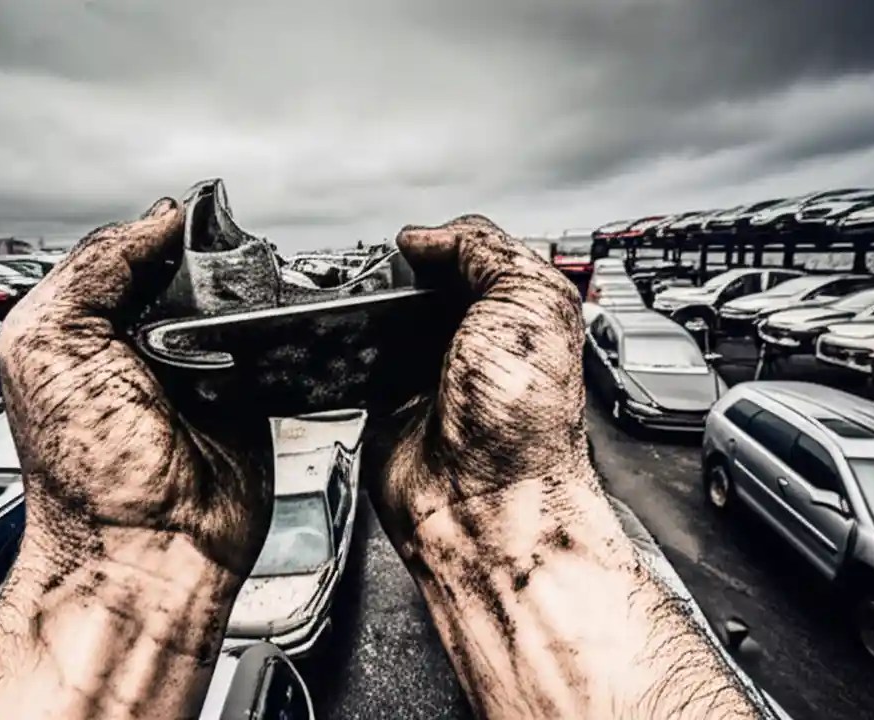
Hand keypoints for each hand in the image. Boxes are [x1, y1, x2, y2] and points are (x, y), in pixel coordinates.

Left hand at [0, 198, 274, 719]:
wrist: (146, 548)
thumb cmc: (83, 469)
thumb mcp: (51, 340)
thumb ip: (96, 265)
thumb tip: (161, 219)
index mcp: (85, 324)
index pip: (132, 248)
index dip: (158, 234)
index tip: (185, 227)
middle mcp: (144, 342)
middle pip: (190, 267)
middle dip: (205, 264)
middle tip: (205, 288)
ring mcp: (201, 368)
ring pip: (236, 299)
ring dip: (243, 299)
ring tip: (228, 324)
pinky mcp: (249, 394)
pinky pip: (272, 343)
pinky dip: (276, 332)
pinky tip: (263, 338)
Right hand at [363, 220, 767, 718]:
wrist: (486, 502)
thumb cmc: (526, 420)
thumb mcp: (528, 300)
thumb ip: (483, 250)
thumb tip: (425, 238)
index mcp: (520, 314)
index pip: (476, 255)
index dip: (446, 243)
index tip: (417, 245)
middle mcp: (475, 341)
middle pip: (424, 283)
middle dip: (403, 276)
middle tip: (388, 278)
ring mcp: (429, 373)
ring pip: (385, 319)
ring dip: (370, 312)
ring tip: (367, 311)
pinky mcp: (387, 403)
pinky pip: (356, 364)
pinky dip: (345, 351)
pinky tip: (347, 344)